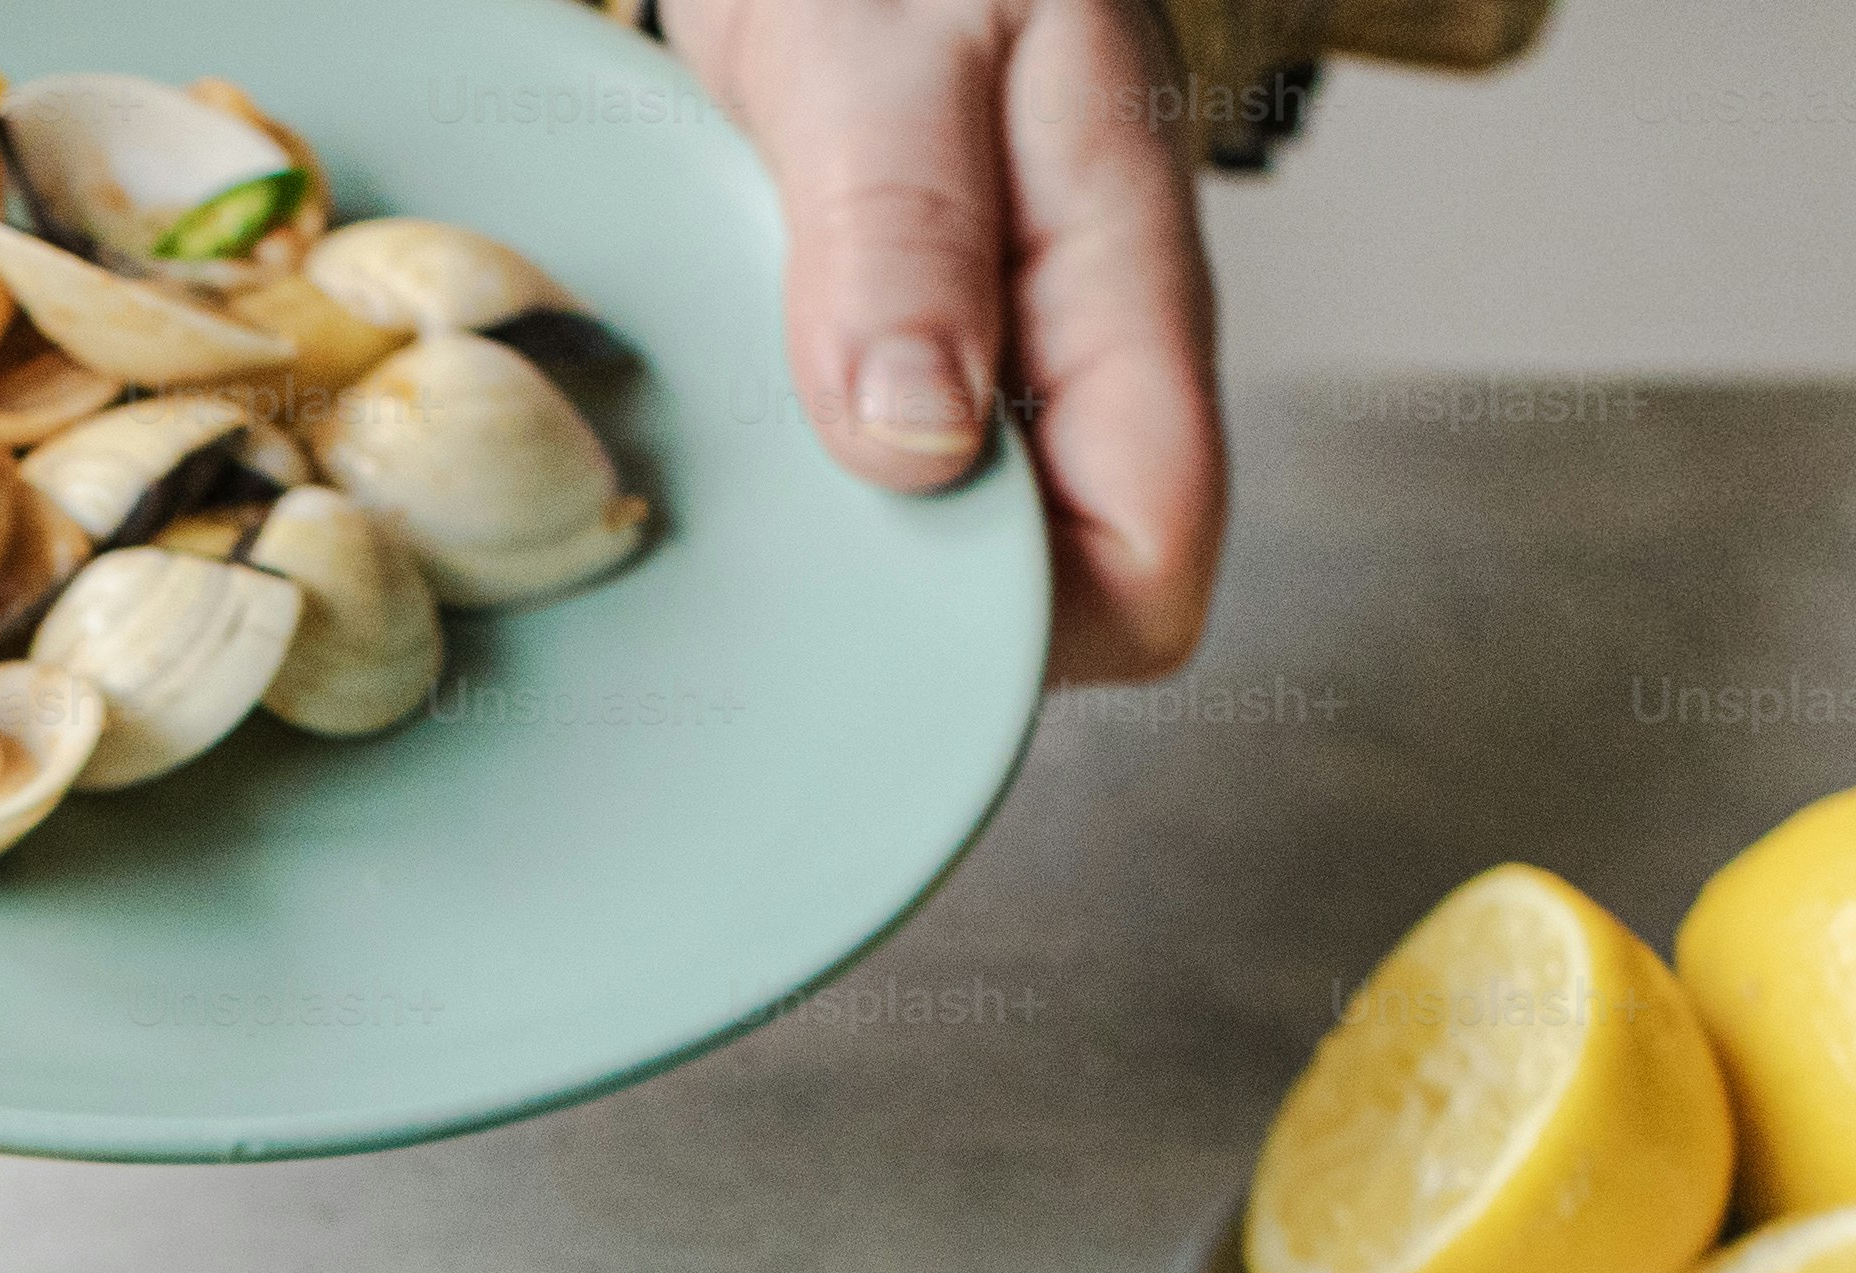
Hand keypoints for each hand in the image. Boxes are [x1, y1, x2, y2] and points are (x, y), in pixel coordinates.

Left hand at [658, 0, 1223, 682]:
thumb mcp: (883, 50)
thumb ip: (903, 231)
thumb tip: (918, 445)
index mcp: (1120, 280)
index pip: (1151, 557)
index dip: (1032, 632)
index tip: (873, 608)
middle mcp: (1072, 346)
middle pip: (1049, 588)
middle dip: (915, 616)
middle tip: (753, 575)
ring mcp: (993, 353)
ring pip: (953, 541)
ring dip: (842, 557)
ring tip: (717, 514)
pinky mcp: (903, 344)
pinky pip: (874, 475)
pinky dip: (794, 491)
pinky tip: (704, 458)